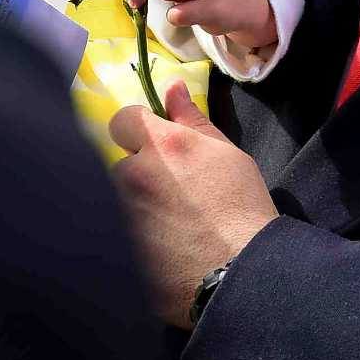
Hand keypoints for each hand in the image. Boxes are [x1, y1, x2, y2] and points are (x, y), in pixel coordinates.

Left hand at [110, 81, 278, 326]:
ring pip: (118, 197)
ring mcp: (120, 214)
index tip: (157, 146)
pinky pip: (117, 230)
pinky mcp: (116, 247)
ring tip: (168, 223)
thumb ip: (192, 119)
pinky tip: (161, 245)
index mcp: (161, 146)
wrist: (240, 272)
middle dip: (138, 171)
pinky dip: (133, 233)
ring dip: (135, 203)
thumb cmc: (242, 208)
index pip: (122, 119)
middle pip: (119, 162)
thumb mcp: (226, 154)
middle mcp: (132, 175)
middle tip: (170, 190)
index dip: (139, 130)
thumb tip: (172, 86)